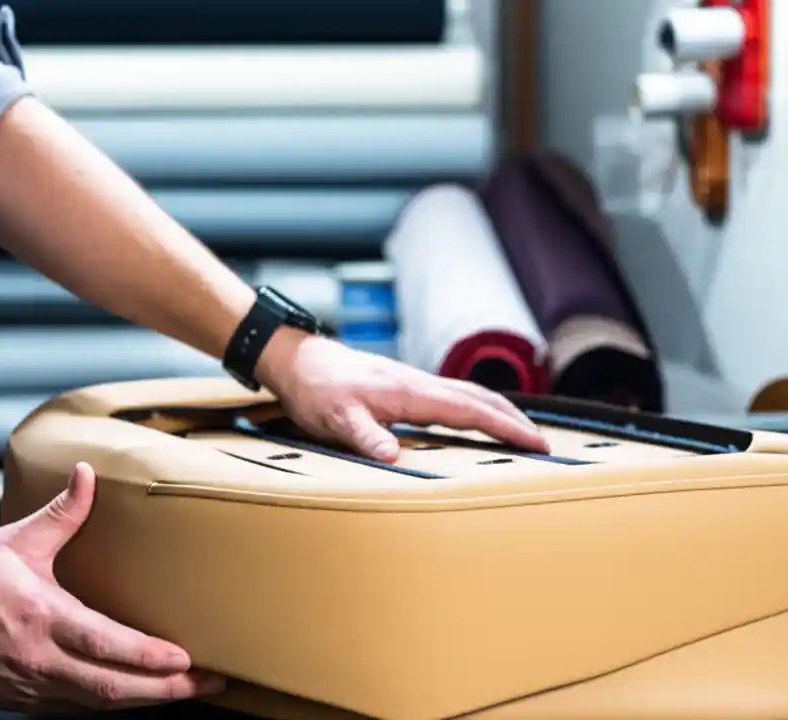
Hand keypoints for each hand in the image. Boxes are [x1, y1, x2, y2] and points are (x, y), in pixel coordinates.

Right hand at [0, 463, 225, 712]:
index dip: (149, 658)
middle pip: (112, 688)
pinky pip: (72, 708)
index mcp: (39, 615)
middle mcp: (36, 658)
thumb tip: (88, 474)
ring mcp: (26, 685)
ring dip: (141, 701)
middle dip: (165, 690)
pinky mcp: (17, 700)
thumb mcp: (16, 539)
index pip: (106, 645)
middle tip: (207, 683)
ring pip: (95, 704)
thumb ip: (61, 513)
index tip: (186, 658)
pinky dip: (106, 703)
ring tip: (182, 690)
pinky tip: (132, 694)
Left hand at [256, 330, 549, 461]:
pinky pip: (450, 397)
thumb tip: (392, 458)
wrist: (298, 361)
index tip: (536, 442)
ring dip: (498, 412)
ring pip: (467, 395)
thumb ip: (366, 437)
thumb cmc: (316, 390)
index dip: (506, 427)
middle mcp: (418, 384)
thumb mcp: (336, 419)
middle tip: (543, 444)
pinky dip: (475, 407)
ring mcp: (413, 383)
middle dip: (514, 420)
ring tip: (521, 432)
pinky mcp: (404, 387)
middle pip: (479, 399)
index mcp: (410, 392)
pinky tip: (475, 419)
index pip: (470, 411)